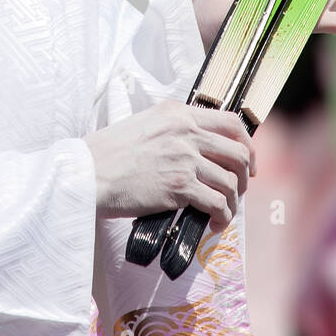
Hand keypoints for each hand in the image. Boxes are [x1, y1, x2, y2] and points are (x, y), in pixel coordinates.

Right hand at [84, 99, 255, 230]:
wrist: (88, 172)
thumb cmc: (110, 153)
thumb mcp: (144, 124)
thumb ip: (174, 129)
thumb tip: (199, 147)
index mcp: (177, 113)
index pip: (231, 121)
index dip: (247, 144)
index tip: (247, 161)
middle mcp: (185, 131)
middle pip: (238, 152)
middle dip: (244, 176)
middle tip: (237, 190)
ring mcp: (184, 158)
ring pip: (230, 181)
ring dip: (232, 201)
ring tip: (222, 211)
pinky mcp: (180, 186)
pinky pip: (218, 203)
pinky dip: (222, 216)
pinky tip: (213, 222)